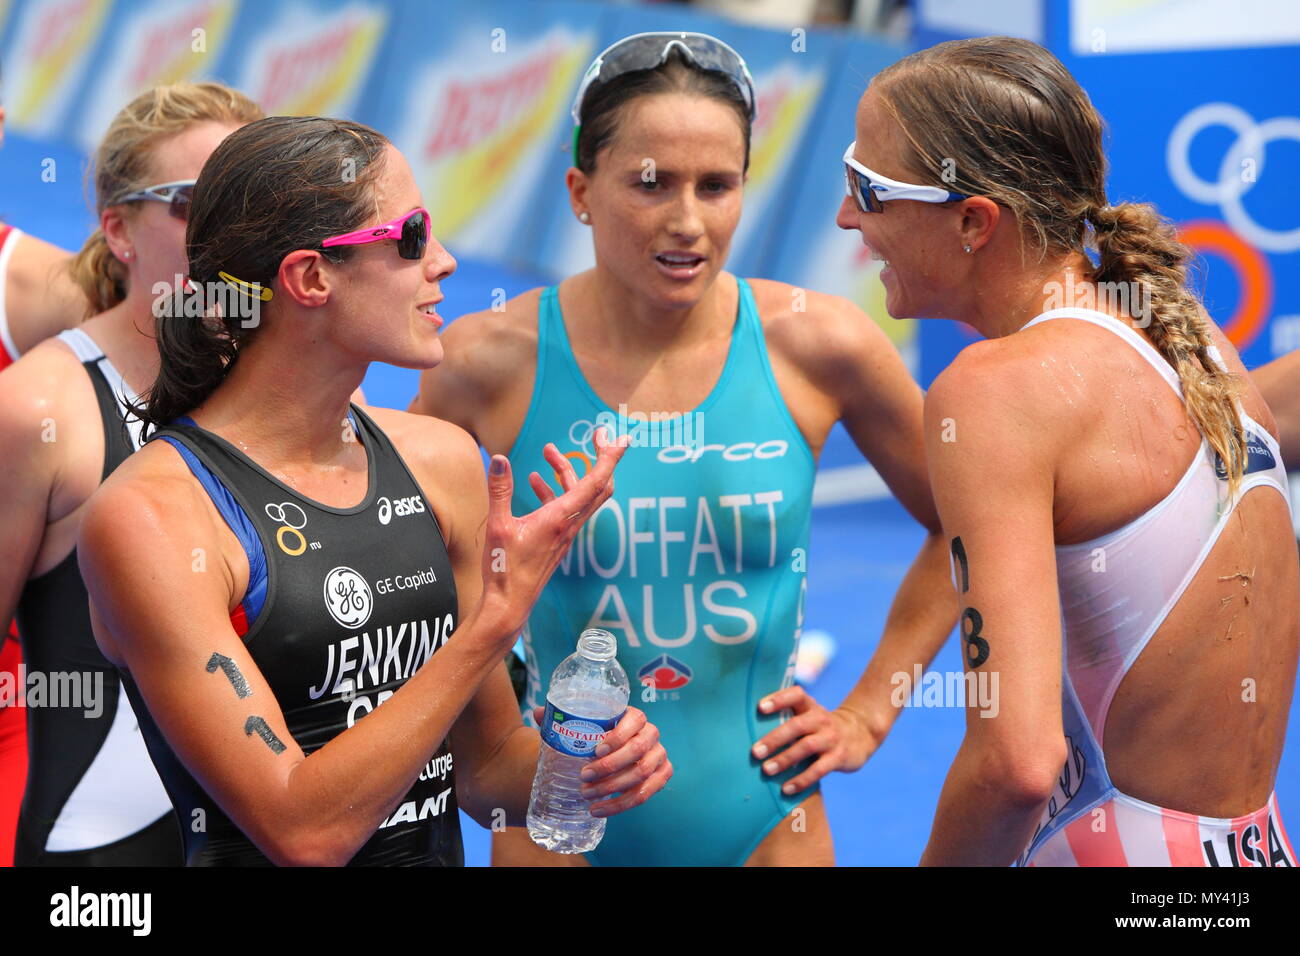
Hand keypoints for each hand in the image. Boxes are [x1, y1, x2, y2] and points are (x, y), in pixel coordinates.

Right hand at [478, 428, 626, 641]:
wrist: (510, 603)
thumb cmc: (505, 569)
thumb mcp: (498, 525)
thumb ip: (500, 490)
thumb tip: (500, 458)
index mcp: (560, 517)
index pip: (596, 481)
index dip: (611, 457)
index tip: (620, 437)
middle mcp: (570, 524)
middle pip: (599, 486)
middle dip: (600, 458)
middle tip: (596, 436)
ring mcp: (566, 533)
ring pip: (581, 495)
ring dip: (568, 471)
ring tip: (548, 452)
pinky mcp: (558, 539)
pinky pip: (566, 508)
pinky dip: (555, 490)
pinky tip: (535, 482)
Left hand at [532, 705, 671, 817]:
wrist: (615, 755)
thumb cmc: (596, 737)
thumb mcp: (583, 727)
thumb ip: (562, 719)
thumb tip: (538, 712)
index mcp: (636, 716)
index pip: (635, 721)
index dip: (618, 736)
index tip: (595, 750)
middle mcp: (652, 734)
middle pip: (638, 750)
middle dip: (610, 766)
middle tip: (584, 776)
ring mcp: (659, 756)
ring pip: (642, 774)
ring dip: (613, 787)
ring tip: (587, 795)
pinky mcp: (661, 776)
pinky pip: (645, 794)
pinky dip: (621, 805)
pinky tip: (600, 810)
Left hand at [750, 686, 880, 795]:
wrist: (861, 734)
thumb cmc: (821, 726)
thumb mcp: (809, 714)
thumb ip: (787, 717)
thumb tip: (745, 728)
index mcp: (811, 706)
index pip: (796, 695)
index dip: (779, 699)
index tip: (760, 707)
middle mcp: (821, 720)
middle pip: (797, 726)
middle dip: (775, 738)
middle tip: (755, 751)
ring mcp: (831, 739)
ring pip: (806, 747)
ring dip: (785, 759)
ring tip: (766, 770)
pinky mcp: (839, 757)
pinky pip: (819, 770)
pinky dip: (801, 780)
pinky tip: (786, 789)